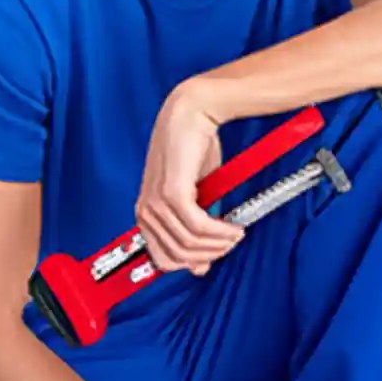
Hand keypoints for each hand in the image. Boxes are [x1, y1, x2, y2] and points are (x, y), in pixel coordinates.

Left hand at [135, 80, 244, 276]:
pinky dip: (220, 232)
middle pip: (178, 257)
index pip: (163, 260)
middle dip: (210, 255)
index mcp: (145, 213)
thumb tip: (200, 267)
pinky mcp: (173, 194)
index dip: (192, 263)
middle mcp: (146, 211)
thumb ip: (194, 229)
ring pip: (189, 244)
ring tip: (236, 234)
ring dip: (219, 244)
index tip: (216, 256)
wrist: (192, 114)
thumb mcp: (195, 196)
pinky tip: (233, 228)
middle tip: (231, 243)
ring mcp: (157, 204)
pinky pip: (198, 227)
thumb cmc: (192, 150)